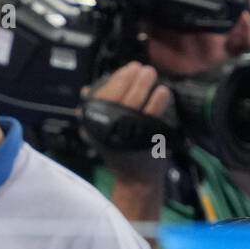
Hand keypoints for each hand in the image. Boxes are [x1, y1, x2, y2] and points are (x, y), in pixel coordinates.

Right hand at [84, 61, 173, 186]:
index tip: (128, 69)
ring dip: (147, 83)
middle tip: (144, 70)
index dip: (118, 77)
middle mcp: (109, 129)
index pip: (103, 95)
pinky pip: (154, 111)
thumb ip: (96, 112)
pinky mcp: (146, 137)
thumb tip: (87, 91)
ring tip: (152, 76)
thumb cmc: (120, 151)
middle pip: (121, 94)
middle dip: (134, 76)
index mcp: (95, 126)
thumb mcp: (101, 133)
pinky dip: (160, 98)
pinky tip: (162, 92)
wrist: (136, 179)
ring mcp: (127, 134)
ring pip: (137, 100)